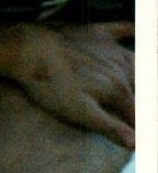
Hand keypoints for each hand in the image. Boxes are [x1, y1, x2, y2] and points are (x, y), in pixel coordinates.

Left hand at [9, 22, 133, 149]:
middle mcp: (121, 68)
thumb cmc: (52, 85)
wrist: (29, 49)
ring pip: (138, 62)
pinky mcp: (97, 33)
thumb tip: (136, 143)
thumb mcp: (80, 112)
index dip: (138, 126)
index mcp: (118, 90)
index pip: (137, 113)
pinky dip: (135, 32)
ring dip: (144, 76)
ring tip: (141, 86)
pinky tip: (141, 33)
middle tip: (133, 112)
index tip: (138, 136)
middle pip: (141, 88)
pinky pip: (123, 29)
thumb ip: (110, 127)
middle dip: (141, 102)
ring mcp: (110, 49)